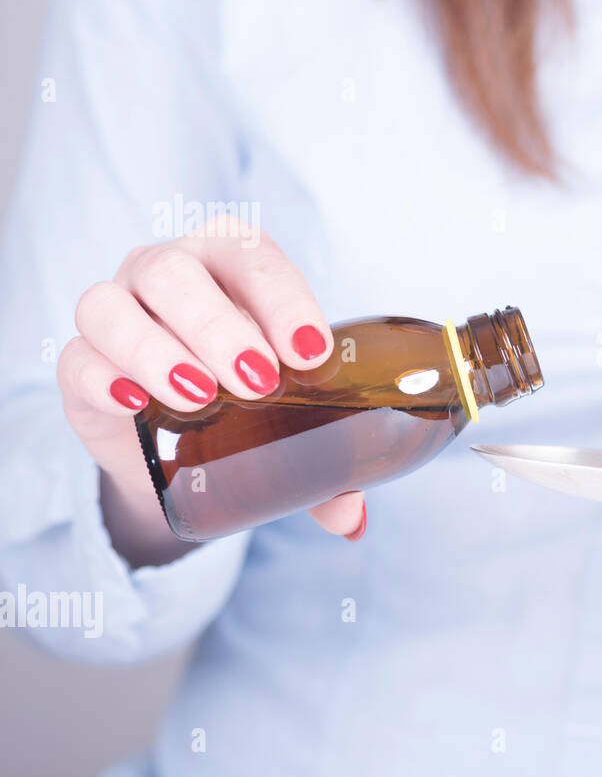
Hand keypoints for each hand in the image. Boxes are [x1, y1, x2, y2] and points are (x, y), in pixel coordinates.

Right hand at [57, 217, 365, 563]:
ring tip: (202, 398)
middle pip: (176, 274)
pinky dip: (105, 379)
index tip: (312, 351)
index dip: (282, 298)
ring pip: (113, 305)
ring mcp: (115, 311)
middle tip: (260, 382)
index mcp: (231, 263)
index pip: (252, 256)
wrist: (183, 442)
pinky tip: (135, 404)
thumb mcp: (293, 418)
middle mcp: (167, 272)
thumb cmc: (250, 401)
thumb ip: (328, 462)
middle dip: (221, 327)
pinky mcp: (81, 364)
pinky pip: (77, 359)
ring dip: (158, 351)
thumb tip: (350, 520)